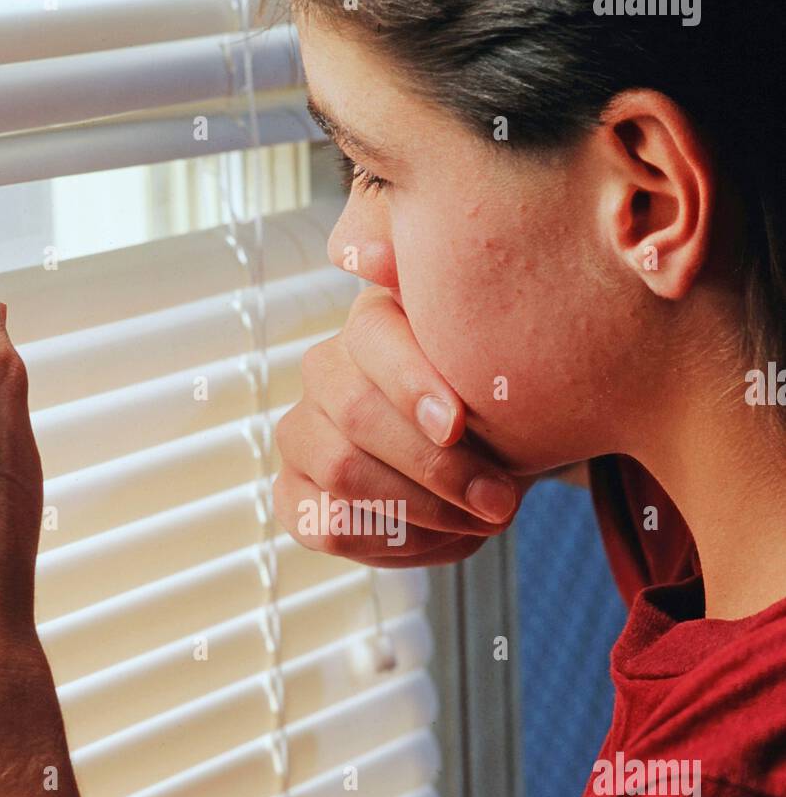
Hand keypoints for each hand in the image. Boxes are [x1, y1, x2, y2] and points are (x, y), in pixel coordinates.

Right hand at [274, 285, 526, 566]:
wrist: (501, 458)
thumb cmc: (501, 405)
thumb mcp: (501, 354)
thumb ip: (453, 299)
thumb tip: (366, 253)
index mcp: (374, 323)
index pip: (371, 336)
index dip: (410, 383)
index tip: (459, 425)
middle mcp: (324, 371)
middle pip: (357, 416)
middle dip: (435, 468)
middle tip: (499, 499)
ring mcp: (302, 434)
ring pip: (342, 474)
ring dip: (423, 509)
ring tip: (480, 519)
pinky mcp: (294, 494)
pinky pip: (327, 526)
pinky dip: (393, 542)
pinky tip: (441, 536)